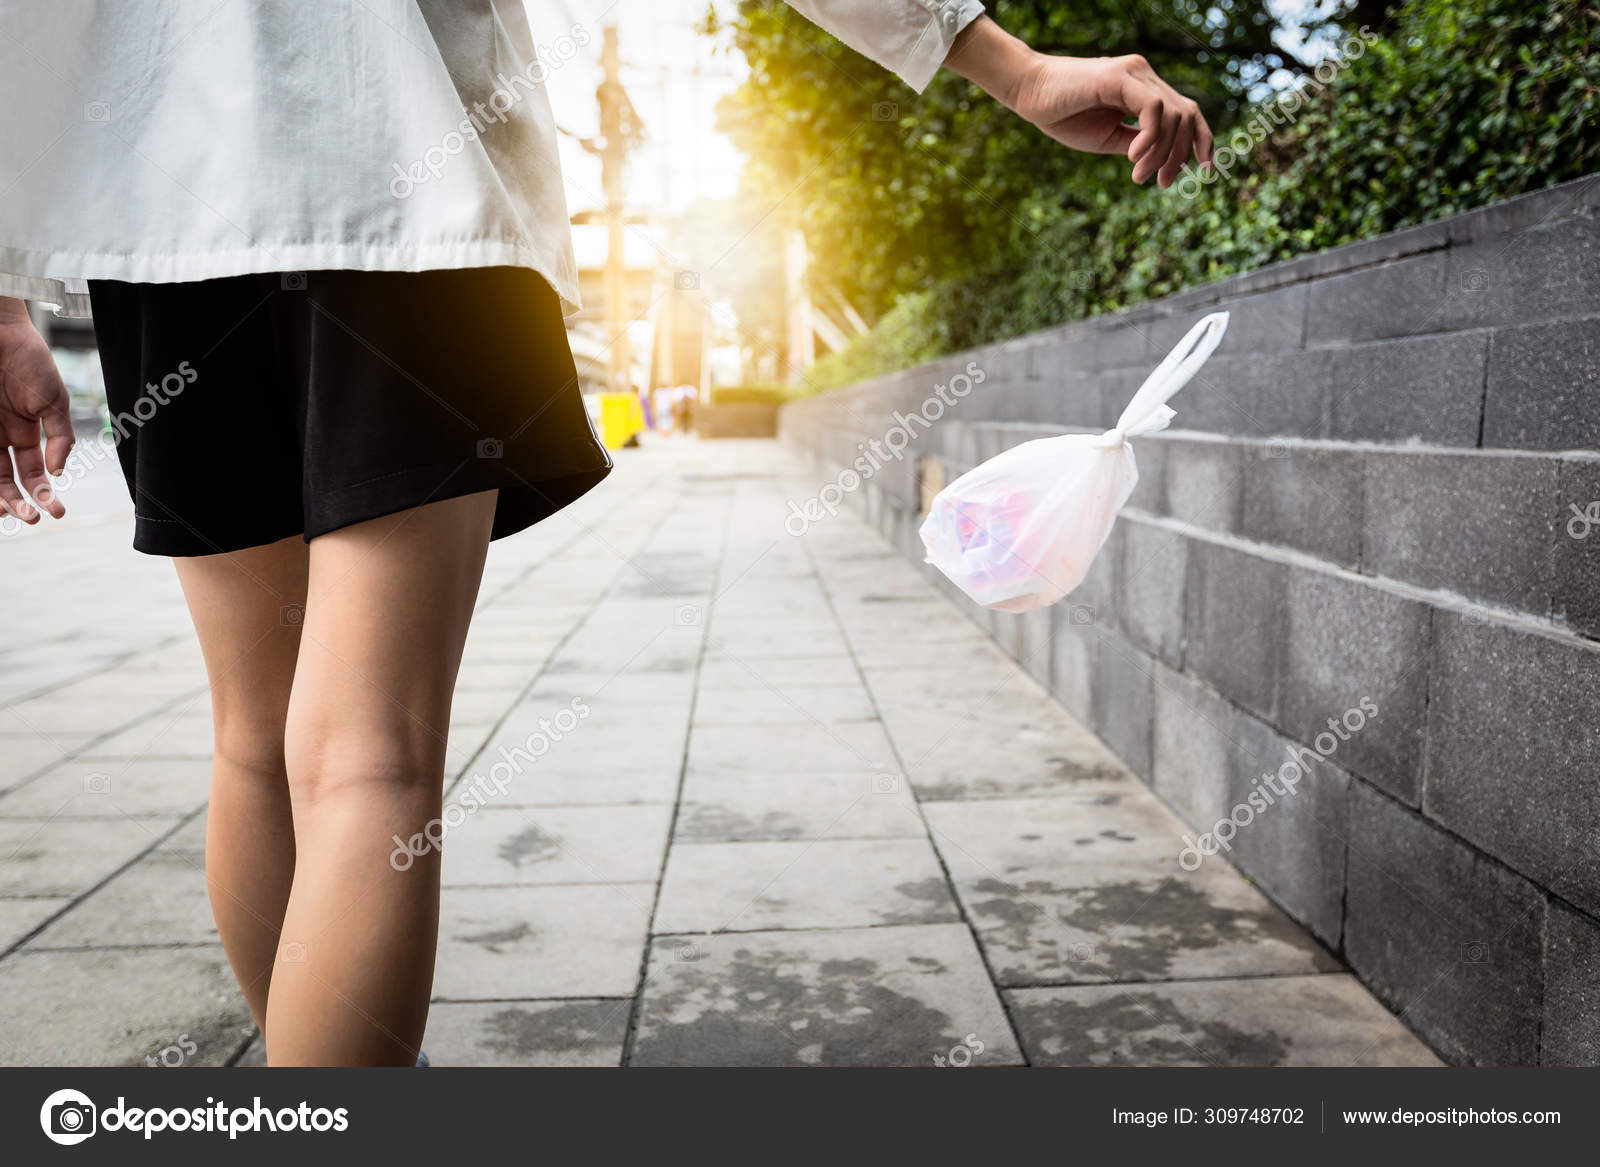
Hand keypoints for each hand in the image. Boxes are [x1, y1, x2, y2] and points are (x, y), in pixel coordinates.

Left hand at [0, 299, 73, 522]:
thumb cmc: (29, 361)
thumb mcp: (54, 401)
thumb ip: (61, 436)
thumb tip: (59, 470)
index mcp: (24, 434)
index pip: (33, 474)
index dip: (44, 494)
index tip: (57, 511)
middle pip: (7, 481)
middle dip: (21, 503)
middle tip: (31, 518)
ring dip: (0, 499)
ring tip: (11, 511)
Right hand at [1010, 53, 1213, 187]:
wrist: (1029, 93)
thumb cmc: (1063, 115)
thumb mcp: (1108, 138)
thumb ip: (1137, 144)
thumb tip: (1162, 159)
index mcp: (1145, 90)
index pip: (1188, 112)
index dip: (1201, 139)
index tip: (1205, 169)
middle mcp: (1145, 77)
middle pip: (1187, 115)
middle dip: (1181, 155)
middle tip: (1162, 183)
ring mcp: (1136, 74)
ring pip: (1174, 114)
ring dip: (1162, 153)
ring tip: (1139, 176)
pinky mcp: (1121, 77)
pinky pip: (1154, 108)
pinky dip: (1150, 137)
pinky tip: (1133, 157)